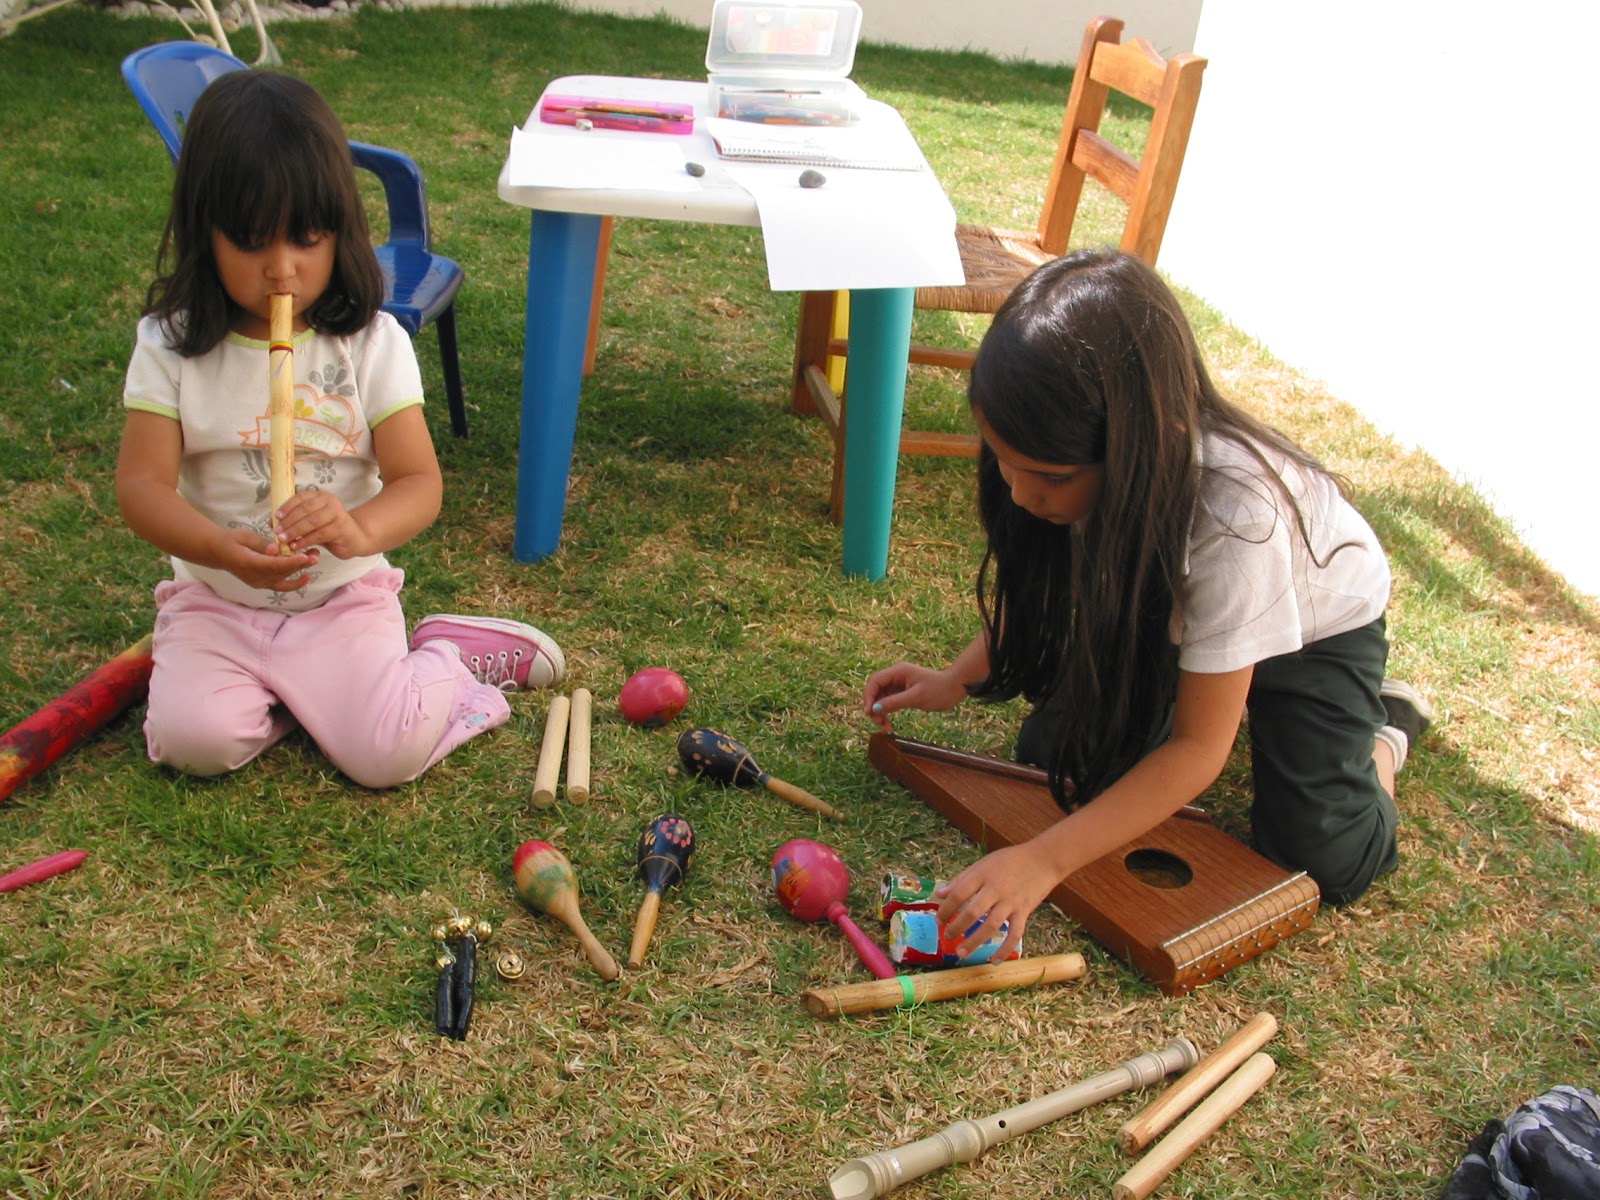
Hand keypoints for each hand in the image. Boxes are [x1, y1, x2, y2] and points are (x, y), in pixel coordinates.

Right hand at [216, 528, 319, 591]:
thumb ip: (261, 544)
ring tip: (314, 558)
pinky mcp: (263, 584)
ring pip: (284, 579)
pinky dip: (295, 583)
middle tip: (315, 555)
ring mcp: (259, 583)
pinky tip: (307, 576)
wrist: (219, 552)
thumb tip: (276, 549)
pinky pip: (281, 586)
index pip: (273, 565)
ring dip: (300, 570)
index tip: (304, 557)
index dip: (290, 562)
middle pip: (282, 573)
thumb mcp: (245, 537)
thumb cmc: (232, 540)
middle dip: (300, 565)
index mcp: (248, 564)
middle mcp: (255, 578)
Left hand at [271, 490, 371, 560]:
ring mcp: (337, 514)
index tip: (275, 517)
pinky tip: (296, 546)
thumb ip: (294, 520)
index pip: (300, 498)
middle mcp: (330, 501)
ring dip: (295, 531)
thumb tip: (271, 522)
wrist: (355, 538)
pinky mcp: (341, 528)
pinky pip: (319, 535)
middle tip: (277, 532)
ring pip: (312, 522)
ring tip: (284, 540)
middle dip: (289, 521)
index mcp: (320, 496)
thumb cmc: (329, 529)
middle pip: (305, 509)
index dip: (287, 507)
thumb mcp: (311, 522)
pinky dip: (305, 541)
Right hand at [862, 662, 968, 731]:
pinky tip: (888, 724)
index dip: (869, 696)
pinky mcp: (902, 693)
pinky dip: (886, 713)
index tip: (869, 712)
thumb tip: (875, 709)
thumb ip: (895, 702)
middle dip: (873, 706)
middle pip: (875, 690)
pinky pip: (888, 703)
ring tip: (885, 726)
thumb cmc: (939, 690)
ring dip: (879, 712)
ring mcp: (898, 684)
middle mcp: (896, 676)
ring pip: (880, 698)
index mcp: (898, 671)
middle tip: (878, 722)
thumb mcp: (916, 697)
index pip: (875, 681)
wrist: (955, 689)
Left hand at [935, 842, 1060, 960]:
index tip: (939, 920)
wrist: (1043, 860)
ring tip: (961, 952)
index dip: (946, 909)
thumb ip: (961, 879)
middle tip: (947, 937)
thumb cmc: (1010, 861)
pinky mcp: (1024, 912)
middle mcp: (996, 889)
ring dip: (974, 941)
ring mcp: (1011, 902)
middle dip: (956, 927)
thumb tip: (940, 894)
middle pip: (972, 912)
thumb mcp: (983, 864)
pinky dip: (1005, 950)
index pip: (959, 894)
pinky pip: (1014, 935)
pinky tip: (994, 960)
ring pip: (990, 925)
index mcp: (982, 875)